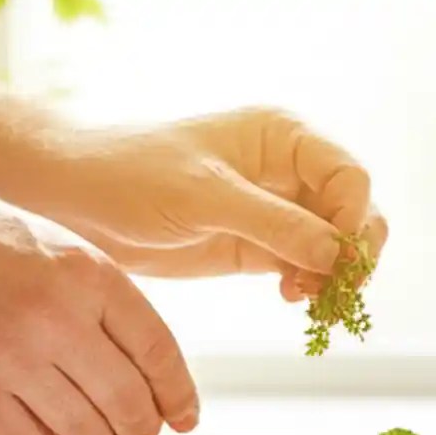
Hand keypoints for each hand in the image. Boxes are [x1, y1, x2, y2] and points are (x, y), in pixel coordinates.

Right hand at [0, 176, 198, 434]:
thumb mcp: (58, 247)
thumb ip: (104, 303)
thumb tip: (148, 377)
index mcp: (89, 273)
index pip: (158, 352)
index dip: (179, 395)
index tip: (185, 418)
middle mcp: (56, 316)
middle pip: (129, 403)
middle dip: (142, 429)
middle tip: (138, 434)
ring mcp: (10, 356)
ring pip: (85, 432)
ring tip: (89, 427)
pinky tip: (38, 420)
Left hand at [41, 108, 387, 300]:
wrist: (80, 201)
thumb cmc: (135, 176)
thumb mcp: (206, 197)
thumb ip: (274, 224)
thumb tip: (336, 253)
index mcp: (283, 136)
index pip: (349, 175)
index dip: (355, 217)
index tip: (341, 258)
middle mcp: (288, 169)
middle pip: (354, 211)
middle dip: (353, 251)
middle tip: (338, 289)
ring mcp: (274, 210)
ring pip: (333, 245)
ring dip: (332, 274)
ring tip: (309, 298)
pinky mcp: (256, 246)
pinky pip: (304, 266)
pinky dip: (310, 285)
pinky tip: (292, 297)